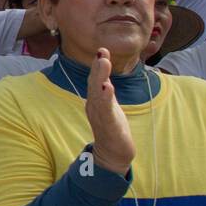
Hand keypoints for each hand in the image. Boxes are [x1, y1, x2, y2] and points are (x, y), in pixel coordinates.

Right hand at [86, 48, 133, 174]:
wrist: (112, 154)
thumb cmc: (111, 128)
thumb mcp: (109, 104)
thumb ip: (105, 87)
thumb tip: (104, 67)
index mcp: (95, 100)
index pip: (96, 80)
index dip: (98, 66)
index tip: (102, 50)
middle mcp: (94, 107)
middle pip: (94, 85)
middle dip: (97, 69)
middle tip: (101, 53)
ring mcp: (100, 117)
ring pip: (98, 96)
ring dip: (100, 79)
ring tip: (103, 63)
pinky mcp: (108, 127)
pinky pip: (106, 112)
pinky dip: (105, 99)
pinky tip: (107, 88)